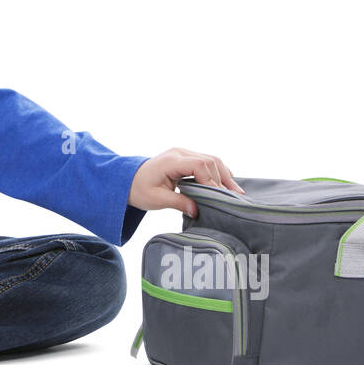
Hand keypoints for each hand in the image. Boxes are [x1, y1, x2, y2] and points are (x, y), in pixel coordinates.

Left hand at [128, 147, 244, 218]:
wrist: (128, 180)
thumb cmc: (140, 190)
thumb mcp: (156, 200)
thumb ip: (177, 203)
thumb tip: (196, 211)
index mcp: (171, 161)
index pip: (198, 164)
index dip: (211, 180)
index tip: (217, 197)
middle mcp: (179, 153)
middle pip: (209, 161)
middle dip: (222, 179)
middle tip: (231, 198)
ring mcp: (183, 153)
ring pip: (211, 159)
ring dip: (224, 175)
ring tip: (235, 192)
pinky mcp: (186, 158)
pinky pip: (207, 161)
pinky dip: (218, 172)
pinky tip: (226, 185)